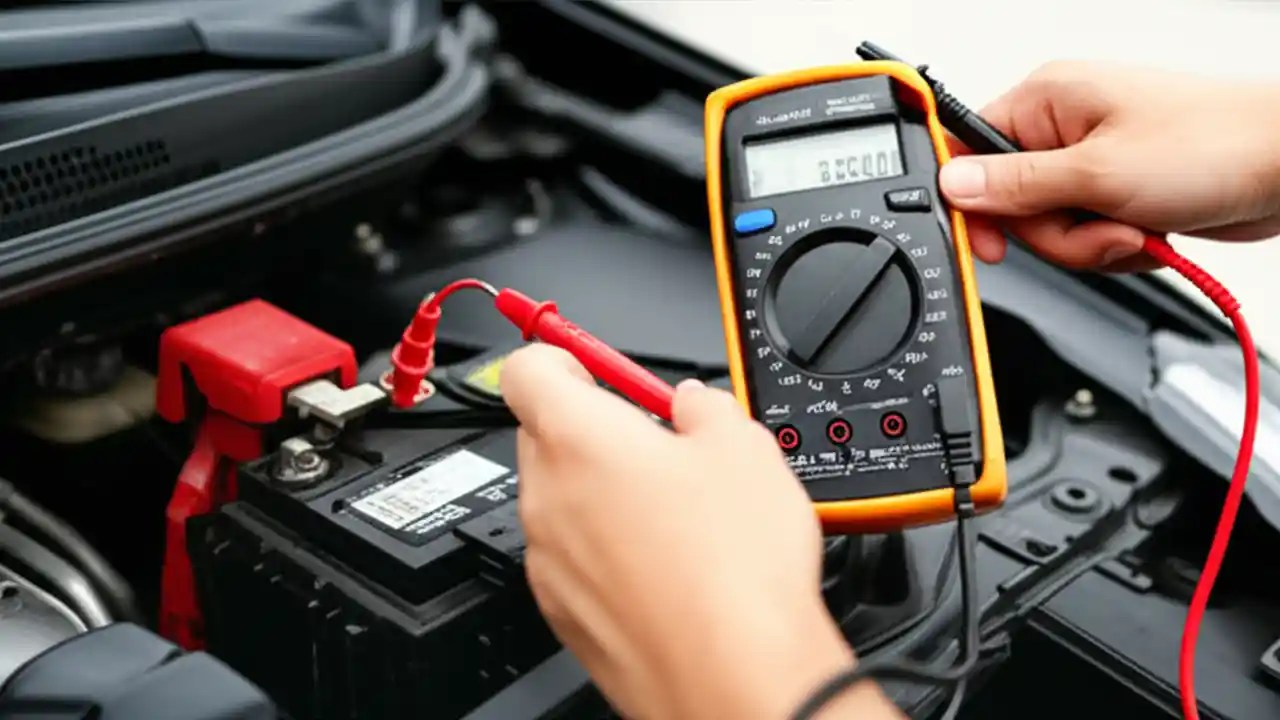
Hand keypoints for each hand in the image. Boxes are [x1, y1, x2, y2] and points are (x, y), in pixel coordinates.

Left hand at [500, 344, 901, 719]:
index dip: (559, 356)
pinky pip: (574, 557)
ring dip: (602, 492)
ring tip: (677, 512)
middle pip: (544, 436)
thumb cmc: (733, 570)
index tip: (591, 365)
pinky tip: (668, 564)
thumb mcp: (745, 448)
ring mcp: (550, 561)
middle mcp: (547, 498)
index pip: (527, 369)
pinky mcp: (565, 613)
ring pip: (562, 500)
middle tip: (657, 442)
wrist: (734, 677)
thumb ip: (707, 407)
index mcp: (577, 438)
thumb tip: (695, 404)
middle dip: (594, 429)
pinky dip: (607, 549)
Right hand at [939, 61, 1279, 270]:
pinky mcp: (1115, 190)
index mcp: (1045, 100)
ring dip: (1091, 244)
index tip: (992, 241)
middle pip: (1012, 207)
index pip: (970, 154)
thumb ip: (1015, 186)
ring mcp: (1090, 161)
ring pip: (1050, 229)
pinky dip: (1113, 246)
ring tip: (1135, 229)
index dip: (973, 205)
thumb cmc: (1213, 144)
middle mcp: (1062, 127)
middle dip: (1059, 235)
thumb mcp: (1097, 174)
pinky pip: (1084, 235)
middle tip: (1102, 228)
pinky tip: (1148, 232)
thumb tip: (953, 186)